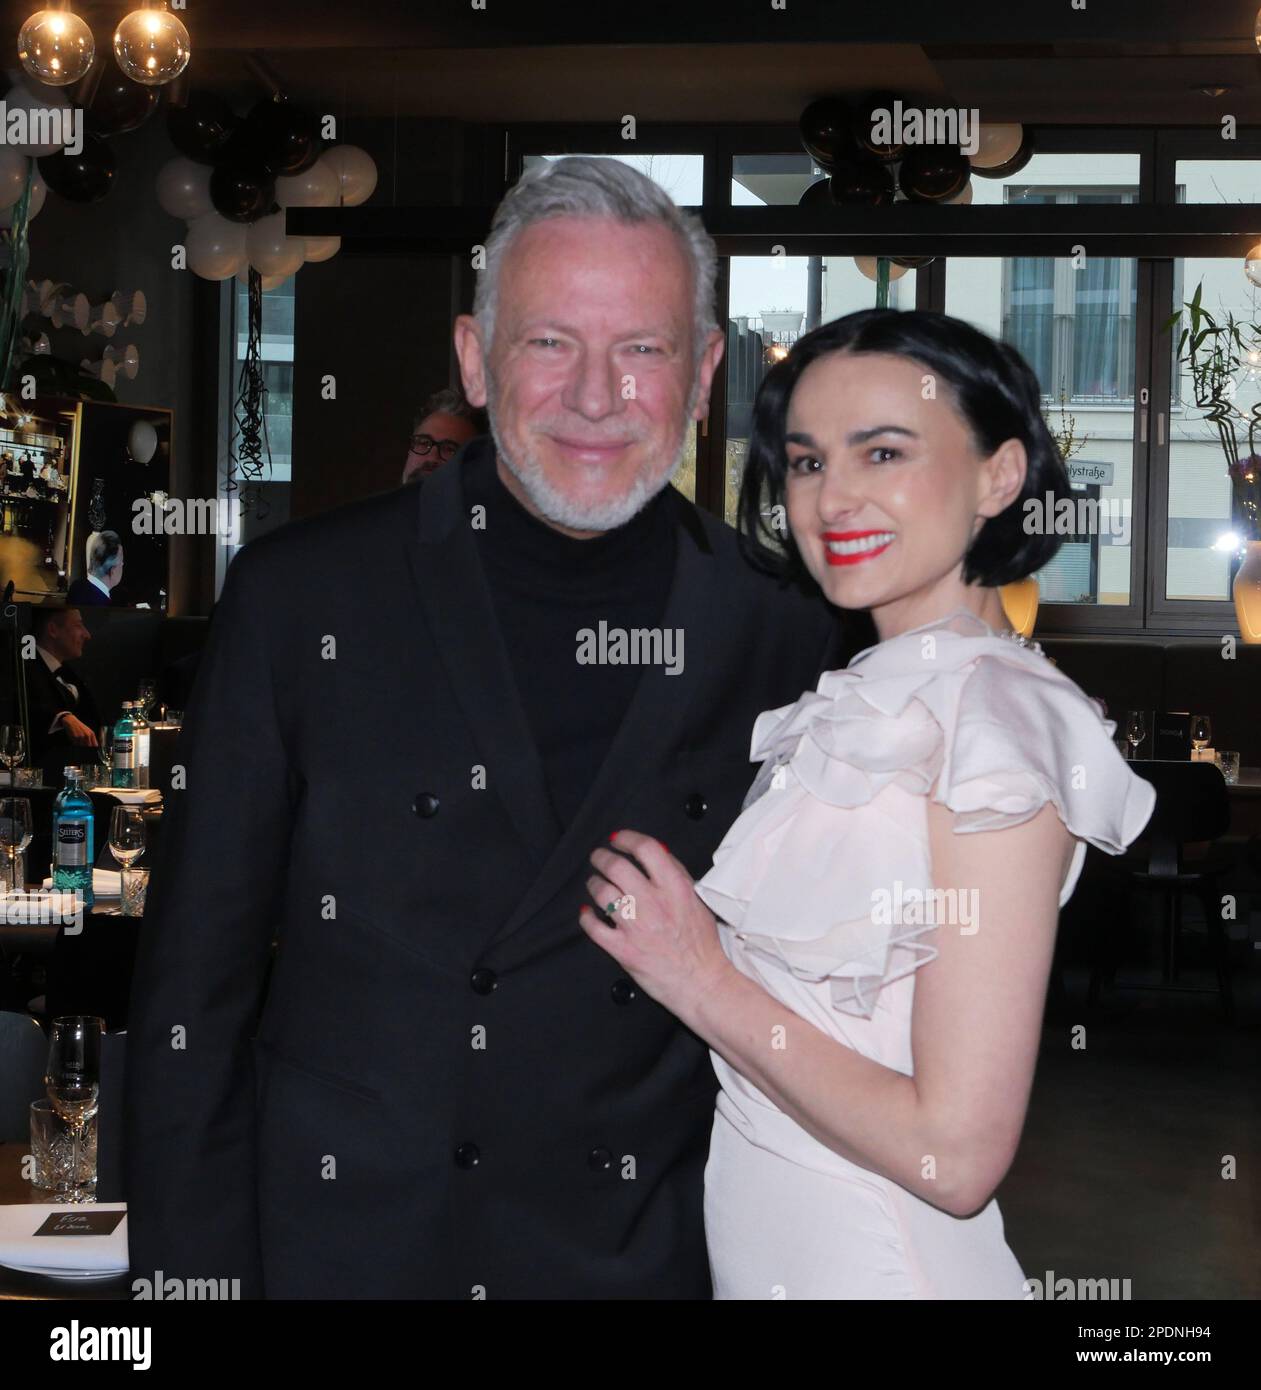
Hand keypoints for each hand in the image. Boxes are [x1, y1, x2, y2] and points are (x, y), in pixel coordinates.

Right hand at [61, 714, 97, 746]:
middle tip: (82, 745)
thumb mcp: (88, 731)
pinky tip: (74, 738)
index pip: (95, 744)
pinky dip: (75, 743)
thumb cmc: (80, 727)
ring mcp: (81, 736)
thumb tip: (93, 746)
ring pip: (81, 746)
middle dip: (86, 748)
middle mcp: (87, 735)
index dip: (93, 748)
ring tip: (77, 740)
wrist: (71, 721)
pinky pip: (76, 744)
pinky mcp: (75, 737)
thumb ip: (91, 738)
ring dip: (79, 745)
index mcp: (92, 734)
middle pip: (88, 746)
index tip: (92, 751)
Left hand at [580, 829, 733, 1024]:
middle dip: (602, 857)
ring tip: (594, 883)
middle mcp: (654, 903)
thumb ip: (676, 875)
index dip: (627, 839)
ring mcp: (636, 926)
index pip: (646, 849)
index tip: (618, 839)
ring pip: (602, 893)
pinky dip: (586, 918)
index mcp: (675, 887)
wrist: (701, 981)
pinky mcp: (623, 949)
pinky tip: (588, 914)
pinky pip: (594, 927)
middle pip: (617, 866)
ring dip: (594, 884)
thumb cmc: (702, 943)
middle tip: (598, 857)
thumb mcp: (696, 900)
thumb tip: (655, 854)